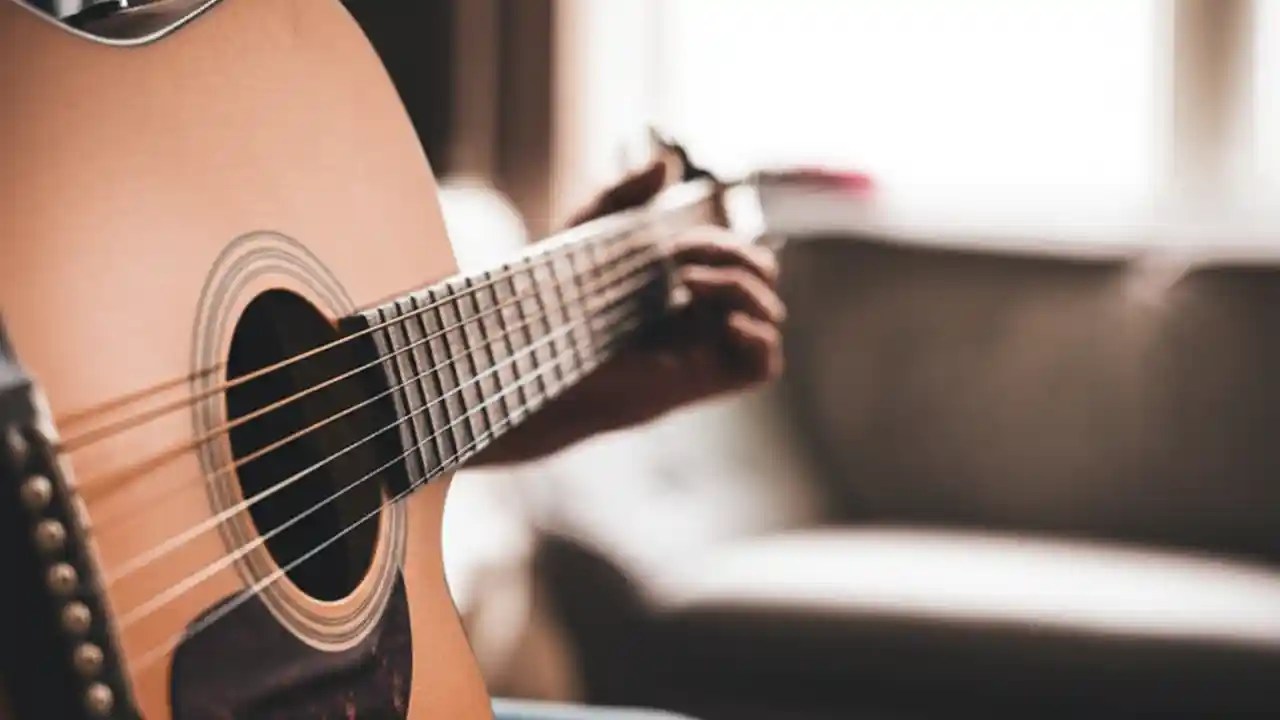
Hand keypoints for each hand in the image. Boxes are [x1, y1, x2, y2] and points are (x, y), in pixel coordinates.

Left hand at [474, 162, 785, 464]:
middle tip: (680, 255)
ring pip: (770, 310)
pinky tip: (720, 322)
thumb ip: (624, 193)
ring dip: (739, 284)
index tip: (672, 242)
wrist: (545, 356)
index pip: (738, 255)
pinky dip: (757, 334)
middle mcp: (705, 318)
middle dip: (734, 252)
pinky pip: (766, 362)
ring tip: (686, 283)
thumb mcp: (590, 233)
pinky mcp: (710, 382)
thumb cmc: (560, 303)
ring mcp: (710, 350)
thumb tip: (666, 164)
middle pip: (763, 274)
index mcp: (687, 287)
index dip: (721, 240)